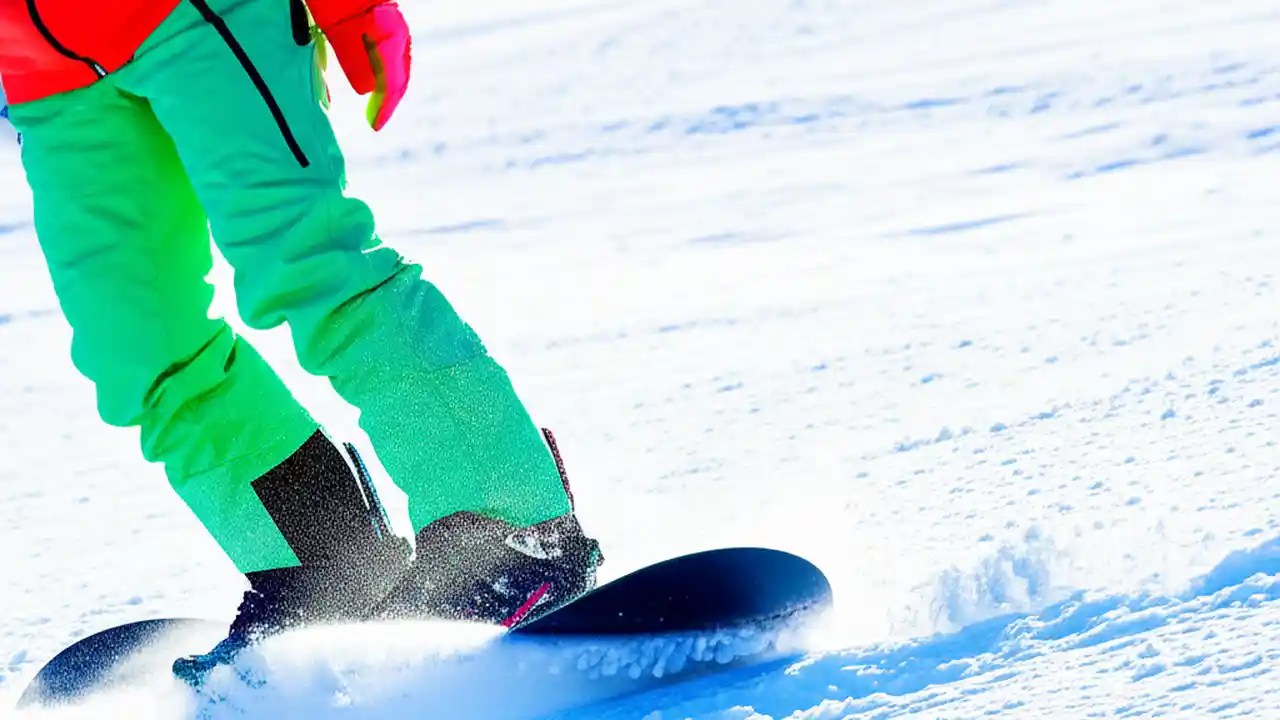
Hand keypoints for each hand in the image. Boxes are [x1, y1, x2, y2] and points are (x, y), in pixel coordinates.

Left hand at [322, 2, 410, 130]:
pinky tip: (366, 70)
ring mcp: (387, 22)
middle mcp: (393, 31)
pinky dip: (378, 64)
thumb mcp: (337, 27)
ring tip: (375, 101)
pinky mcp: (378, 15)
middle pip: (397, 71)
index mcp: (388, 37)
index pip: (392, 81)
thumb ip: (354, 59)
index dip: (384, 106)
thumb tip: (369, 91)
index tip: (375, 127)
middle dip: (388, 97)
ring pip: (393, 60)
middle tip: (376, 118)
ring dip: (385, 82)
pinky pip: (384, 47)